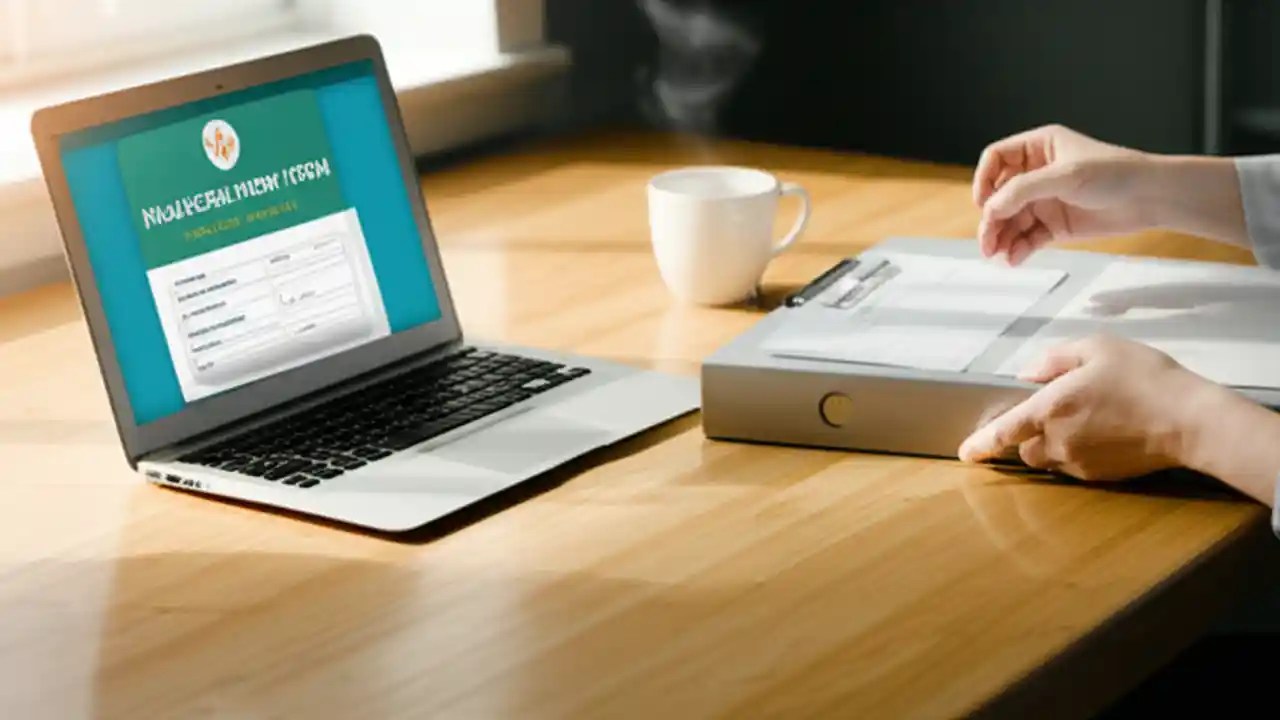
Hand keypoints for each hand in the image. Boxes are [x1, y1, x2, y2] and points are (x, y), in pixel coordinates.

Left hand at [958, 335, 1216, 480]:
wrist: (1189, 420)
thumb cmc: (1144, 377)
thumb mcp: (1098, 348)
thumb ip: (1055, 359)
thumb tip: (1028, 375)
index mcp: (1051, 408)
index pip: (1005, 431)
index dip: (982, 443)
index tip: (965, 453)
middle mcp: (1059, 441)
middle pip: (1025, 449)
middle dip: (1029, 435)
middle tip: (1055, 413)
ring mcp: (1080, 463)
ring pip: (1050, 460)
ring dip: (1053, 445)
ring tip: (1086, 422)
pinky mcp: (1101, 477)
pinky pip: (1075, 467)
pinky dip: (1078, 453)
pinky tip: (1105, 434)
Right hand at [974, 125, 1155, 265]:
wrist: (1152, 198)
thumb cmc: (1115, 173)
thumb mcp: (1065, 175)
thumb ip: (1023, 190)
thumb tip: (990, 209)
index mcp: (1038, 148)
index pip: (995, 159)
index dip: (984, 180)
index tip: (984, 203)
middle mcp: (1037, 174)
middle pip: (999, 195)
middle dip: (991, 219)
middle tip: (987, 241)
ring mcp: (1045, 200)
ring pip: (1010, 220)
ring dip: (1001, 238)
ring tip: (999, 255)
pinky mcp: (1055, 225)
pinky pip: (1027, 238)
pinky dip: (1018, 249)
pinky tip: (1015, 259)